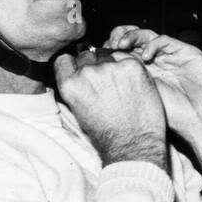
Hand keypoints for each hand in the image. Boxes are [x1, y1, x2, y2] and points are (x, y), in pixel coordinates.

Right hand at [52, 47, 168, 167]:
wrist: (134, 145)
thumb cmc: (107, 136)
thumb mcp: (79, 112)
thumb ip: (76, 89)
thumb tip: (76, 73)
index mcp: (70, 85)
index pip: (65, 59)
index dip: (74, 65)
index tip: (82, 71)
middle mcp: (87, 73)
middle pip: (88, 56)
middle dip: (96, 66)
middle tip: (108, 85)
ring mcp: (111, 68)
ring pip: (110, 57)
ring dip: (115, 67)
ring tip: (123, 89)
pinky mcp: (133, 66)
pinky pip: (128, 59)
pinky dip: (132, 69)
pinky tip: (135, 87)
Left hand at [102, 27, 201, 169]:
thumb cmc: (175, 116)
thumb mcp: (142, 97)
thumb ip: (127, 79)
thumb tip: (106, 63)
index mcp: (144, 73)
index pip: (123, 52)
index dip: (111, 49)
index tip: (101, 54)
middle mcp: (157, 62)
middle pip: (133, 40)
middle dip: (119, 37)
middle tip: (111, 44)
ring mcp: (171, 56)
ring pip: (147, 36)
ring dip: (132, 37)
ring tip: (122, 45)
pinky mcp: (186, 52)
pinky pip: (164, 40)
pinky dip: (153, 45)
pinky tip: (147, 58)